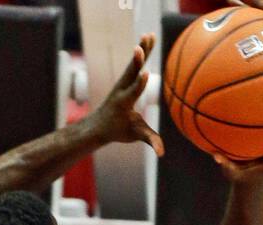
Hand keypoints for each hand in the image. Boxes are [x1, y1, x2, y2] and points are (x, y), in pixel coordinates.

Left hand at [88, 34, 162, 155]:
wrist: (100, 124)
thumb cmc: (119, 130)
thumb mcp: (135, 136)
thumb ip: (149, 141)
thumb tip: (162, 153)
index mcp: (124, 103)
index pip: (133, 92)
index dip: (140, 84)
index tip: (146, 73)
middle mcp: (122, 89)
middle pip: (132, 71)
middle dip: (138, 59)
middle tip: (143, 44)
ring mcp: (123, 81)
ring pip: (134, 63)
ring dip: (142, 49)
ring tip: (150, 34)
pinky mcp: (125, 77)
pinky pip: (135, 62)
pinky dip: (142, 50)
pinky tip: (148, 38)